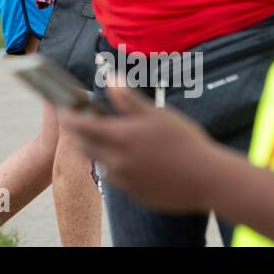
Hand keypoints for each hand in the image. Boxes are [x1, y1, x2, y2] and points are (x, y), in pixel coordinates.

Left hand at [57, 80, 222, 212]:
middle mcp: (117, 162)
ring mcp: (125, 182)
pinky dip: (116, 167)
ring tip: (110, 139)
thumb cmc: (185, 142)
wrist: (208, 179)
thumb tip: (110, 78)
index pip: (81, 127)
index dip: (69, 117)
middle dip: (80, 134)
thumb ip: (128, 99)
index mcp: (121, 138)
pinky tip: (131, 159)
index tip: (64, 109)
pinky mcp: (135, 195)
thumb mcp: (156, 114)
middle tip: (84, 123)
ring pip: (100, 164)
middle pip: (84, 147)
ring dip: (98, 151)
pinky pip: (117, 180)